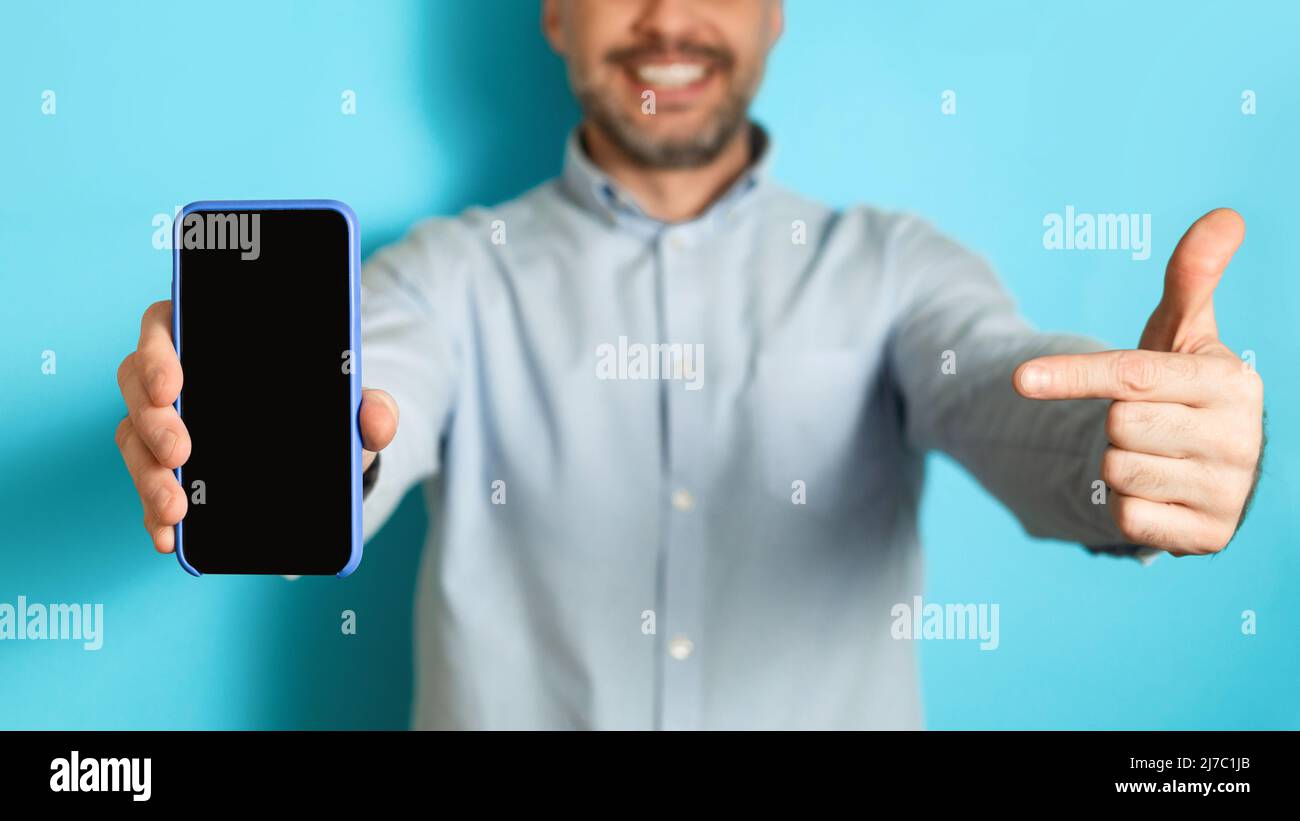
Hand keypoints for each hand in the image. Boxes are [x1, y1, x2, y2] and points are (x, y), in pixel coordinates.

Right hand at [115, 300, 400, 552]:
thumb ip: (371, 408)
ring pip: (134, 439)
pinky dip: (152, 512)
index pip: (164, 325)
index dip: (157, 352)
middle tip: (181, 452)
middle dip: (154, 422)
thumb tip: (376, 420)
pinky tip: (167, 536)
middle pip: (137, 385)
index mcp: (212, 339)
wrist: (322, 458)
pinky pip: (147, 485)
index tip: (173, 385)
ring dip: (148, 475)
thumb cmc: (323, 413)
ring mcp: (163, 423)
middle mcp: (176, 377)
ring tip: (176, 509)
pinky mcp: (164, 467)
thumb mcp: (352, 407)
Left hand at [1013, 209, 1262, 555]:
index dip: (1072, 375)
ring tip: (1154, 456)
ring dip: (1117, 466)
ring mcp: (1227, 490)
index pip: (1131, 376)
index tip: (1021, 379)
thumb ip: (1193, 279)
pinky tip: (1158, 494)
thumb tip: (1224, 216)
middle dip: (1114, 423)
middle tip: (1145, 423)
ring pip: (1117, 472)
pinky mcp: (1209, 536)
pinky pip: (1127, 517)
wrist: (1217, 467)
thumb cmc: (1186, 390)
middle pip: (1116, 425)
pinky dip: (1127, 508)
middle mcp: (1239, 436)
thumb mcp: (1185, 336)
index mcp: (1231, 382)